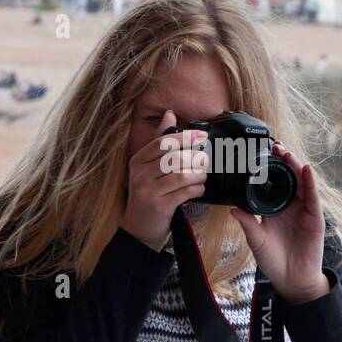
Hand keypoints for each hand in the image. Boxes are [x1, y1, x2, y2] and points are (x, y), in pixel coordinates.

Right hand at [119, 110, 208, 251]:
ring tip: (202, 176)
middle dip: (195, 158)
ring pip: (183, 175)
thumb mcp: (148, 166)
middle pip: (175, 157)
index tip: (202, 135)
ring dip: (199, 175)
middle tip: (204, 161)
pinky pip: (185, 192)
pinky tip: (198, 189)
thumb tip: (169, 114)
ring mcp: (148, 191)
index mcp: (137, 160)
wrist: (139, 227)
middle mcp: (140, 174)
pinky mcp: (159, 206)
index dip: (185, 137)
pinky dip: (197, 189)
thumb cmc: (148, 193)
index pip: (163, 142)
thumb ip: (159, 140)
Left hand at [230, 144, 329, 302]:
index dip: (269, 168)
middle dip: (283, 161)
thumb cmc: (274, 261)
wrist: (292, 281)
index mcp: (275, 209)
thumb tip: (231, 209)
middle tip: (274, 145)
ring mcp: (304, 211)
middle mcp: (290, 206)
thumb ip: (247, 224)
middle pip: (289, 177)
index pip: (273, 183)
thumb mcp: (256, 241)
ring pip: (302, 183)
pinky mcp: (315, 218)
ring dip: (295, 166)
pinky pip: (313, 197)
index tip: (260, 153)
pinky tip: (306, 170)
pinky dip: (310, 182)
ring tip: (287, 153)